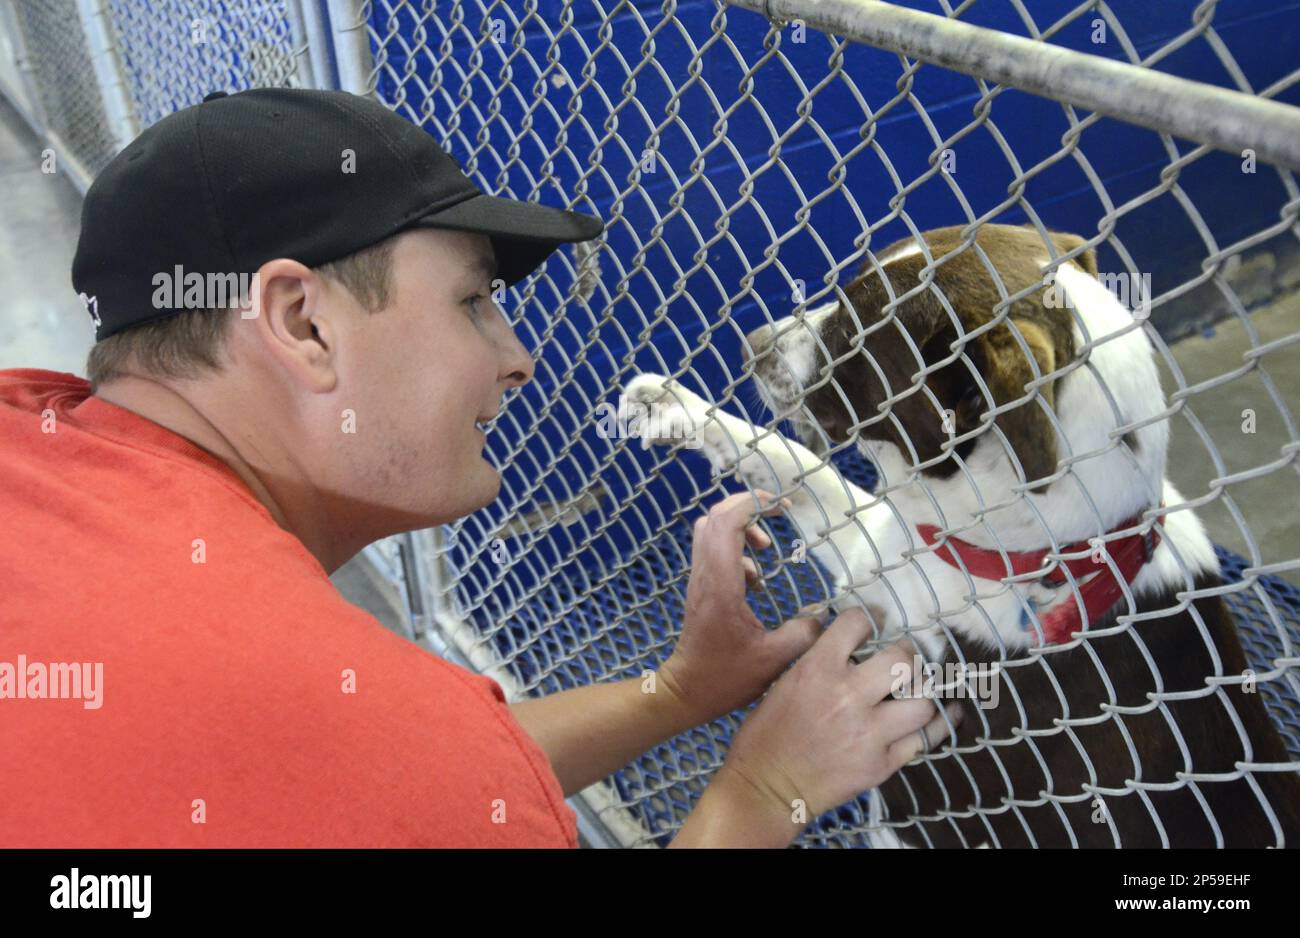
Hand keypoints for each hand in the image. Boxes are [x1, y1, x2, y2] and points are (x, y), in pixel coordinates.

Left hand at [658, 489, 823, 723]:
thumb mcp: (775, 660)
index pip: (726, 523)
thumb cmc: (727, 677)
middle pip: (714, 517)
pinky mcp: (700, 588)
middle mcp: (705, 574)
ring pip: (710, 531)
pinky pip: (712, 550)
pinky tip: (755, 578)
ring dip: (739, 527)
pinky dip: (735, 549)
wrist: (687, 690)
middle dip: (746, 507)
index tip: (781, 507)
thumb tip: (825, 614)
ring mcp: (699, 579)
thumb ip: (804, 633)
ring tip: (766, 547)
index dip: (752, 504)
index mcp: (722, 584)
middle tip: (775, 515)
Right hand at [719, 607, 962, 821]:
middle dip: (905, 655)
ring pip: (923, 700)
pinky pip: (926, 739)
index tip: (869, 628)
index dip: (866, 620)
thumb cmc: (766, 733)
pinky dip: (938, 724)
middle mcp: (849, 696)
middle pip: (902, 660)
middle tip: (901, 661)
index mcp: (817, 669)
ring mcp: (870, 733)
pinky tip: (945, 714)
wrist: (766, 787)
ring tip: (916, 690)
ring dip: (922, 692)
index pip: (857, 623)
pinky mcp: (882, 764)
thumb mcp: (781, 682)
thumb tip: (844, 639)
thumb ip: (815, 658)